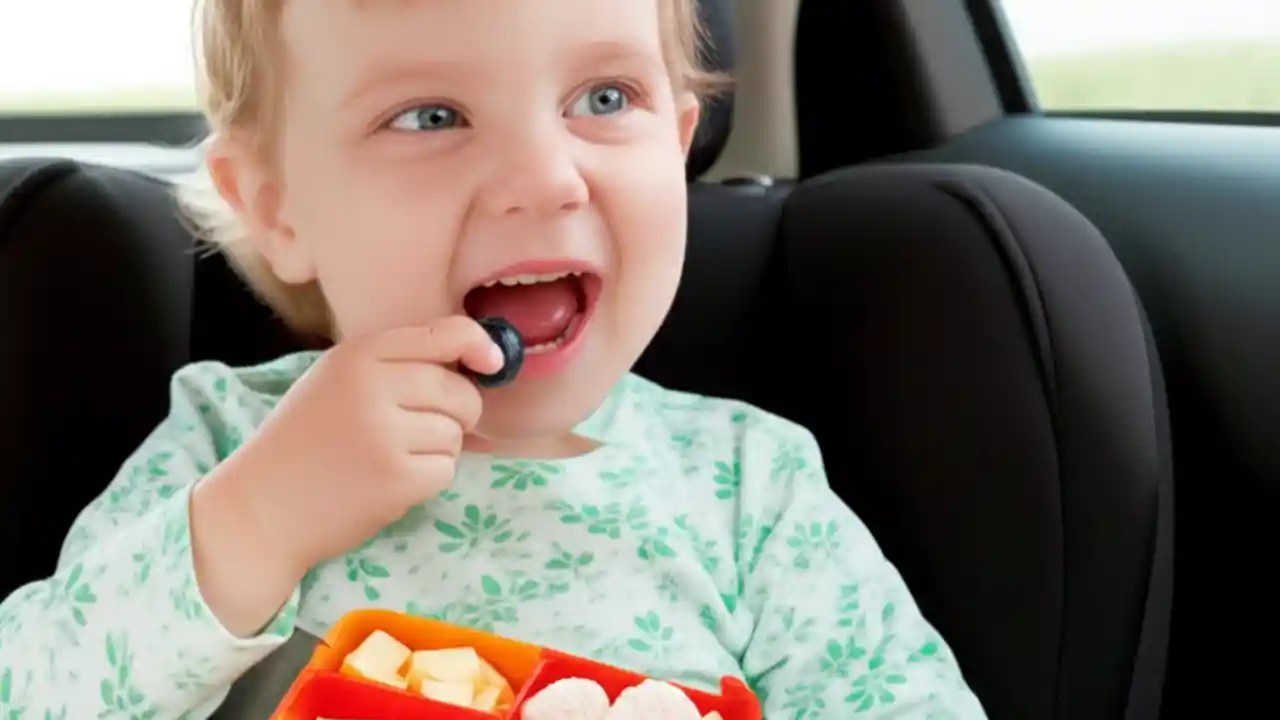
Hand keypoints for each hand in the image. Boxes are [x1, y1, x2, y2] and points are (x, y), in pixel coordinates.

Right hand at [191, 316, 501, 635]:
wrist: (262, 506)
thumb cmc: (304, 440)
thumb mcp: (337, 380)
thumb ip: (394, 364)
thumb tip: (477, 357)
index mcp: (358, 356)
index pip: (443, 334)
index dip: (479, 344)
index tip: (491, 362)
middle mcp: (373, 388)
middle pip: (459, 389)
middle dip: (460, 410)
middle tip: (428, 426)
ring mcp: (386, 435)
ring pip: (456, 432)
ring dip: (439, 447)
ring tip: (396, 455)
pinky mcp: (398, 479)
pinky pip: (446, 469)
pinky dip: (430, 477)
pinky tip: (394, 480)